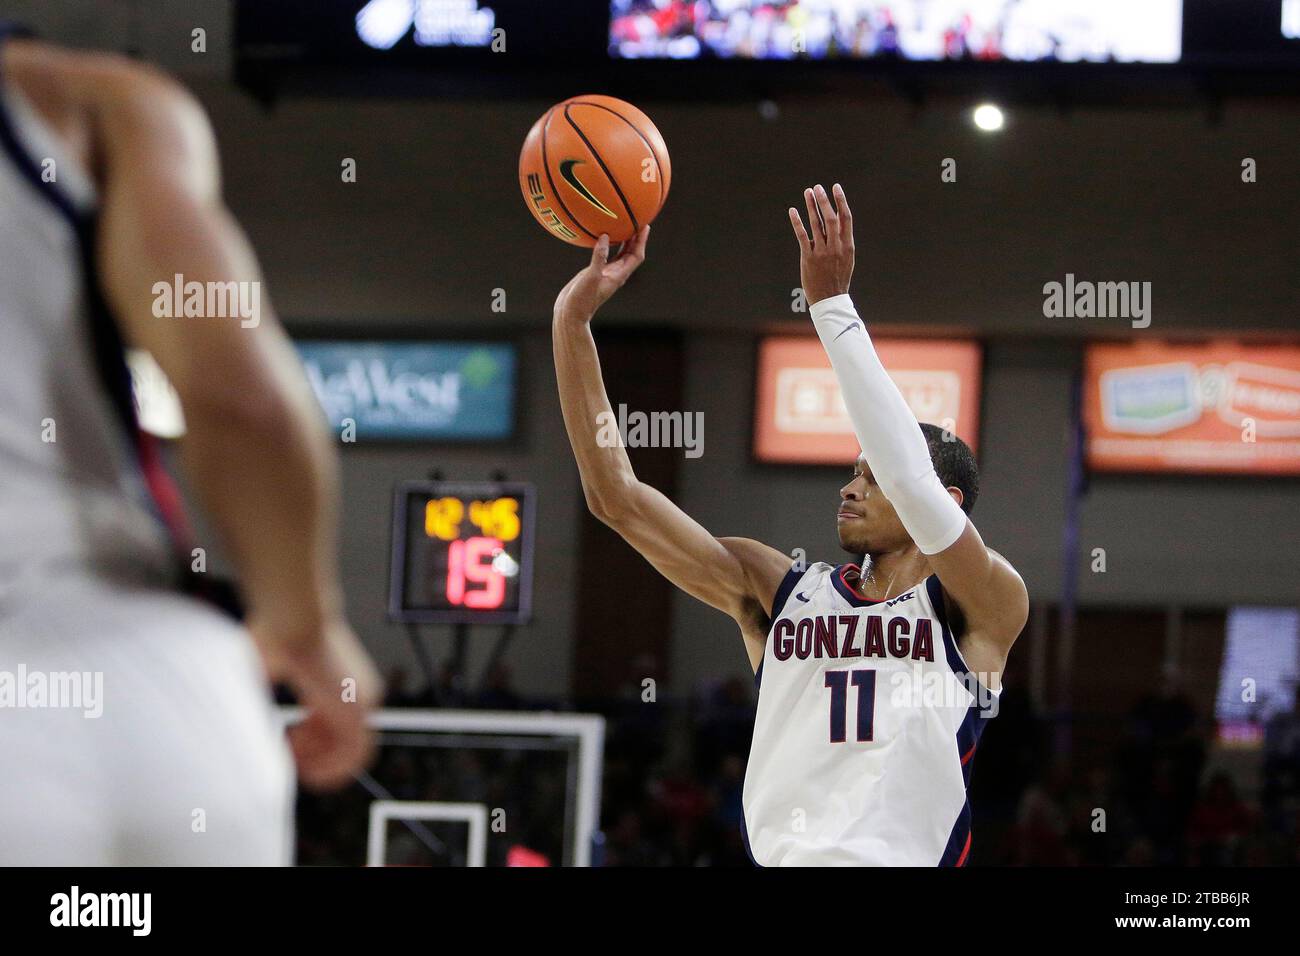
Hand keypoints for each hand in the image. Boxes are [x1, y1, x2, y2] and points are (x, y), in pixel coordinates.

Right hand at [252, 616, 381, 790]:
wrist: (292, 620)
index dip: (309, 740)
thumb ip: (259, 687)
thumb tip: (238, 707)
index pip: (332, 724)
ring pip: (351, 754)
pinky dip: (331, 770)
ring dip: (319, 765)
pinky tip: (305, 769)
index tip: (286, 742)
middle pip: (341, 742)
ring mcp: (361, 702)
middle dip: (312, 754)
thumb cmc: (278, 632)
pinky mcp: (358, 711)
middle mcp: (355, 693)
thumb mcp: (265, 666)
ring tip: (292, 759)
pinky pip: (356, 757)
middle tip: (286, 751)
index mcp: (336, 682)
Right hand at [553, 226, 649, 322]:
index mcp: (618, 276)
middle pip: (631, 253)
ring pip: (620, 254)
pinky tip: (603, 236)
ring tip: (626, 225)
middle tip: (637, 220)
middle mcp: (615, 274)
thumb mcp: (591, 277)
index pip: (636, 256)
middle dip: (636, 238)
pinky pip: (606, 256)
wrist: (571, 314)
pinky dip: (608, 245)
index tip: (644, 226)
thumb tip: (606, 237)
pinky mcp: (596, 273)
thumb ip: (599, 258)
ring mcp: (606, 274)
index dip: (642, 241)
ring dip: (625, 241)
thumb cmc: (582, 300)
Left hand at [788, 183, 854, 306]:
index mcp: (848, 245)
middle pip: (831, 218)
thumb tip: (835, 221)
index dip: (841, 201)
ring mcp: (822, 252)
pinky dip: (797, 222)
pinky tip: (793, 210)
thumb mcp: (846, 258)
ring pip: (816, 224)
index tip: (836, 187)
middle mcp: (836, 247)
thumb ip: (841, 240)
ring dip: (811, 206)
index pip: (846, 218)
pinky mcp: (808, 257)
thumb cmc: (838, 278)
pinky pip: (802, 235)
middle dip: (824, 200)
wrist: (829, 299)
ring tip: (808, 192)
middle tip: (818, 187)